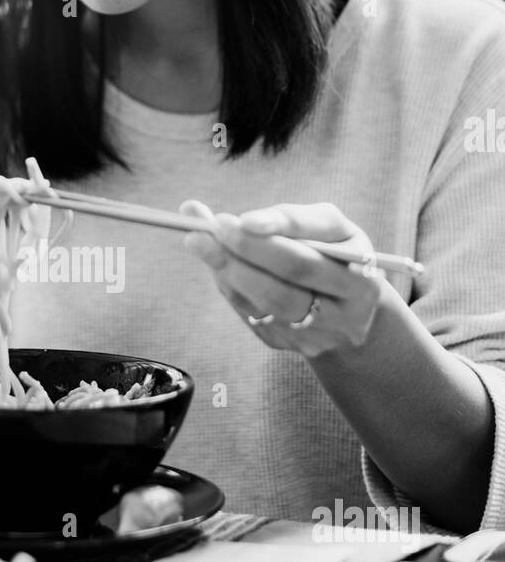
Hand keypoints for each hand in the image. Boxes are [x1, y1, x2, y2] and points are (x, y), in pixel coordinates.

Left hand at [181, 200, 384, 357]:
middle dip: (249, 248)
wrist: (352, 317)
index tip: (244, 219)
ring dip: (230, 269)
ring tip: (200, 241)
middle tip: (212, 225)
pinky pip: (254, 316)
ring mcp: (320, 332)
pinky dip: (232, 287)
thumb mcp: (328, 230)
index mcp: (362, 270)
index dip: (281, 230)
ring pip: (269, 301)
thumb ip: (286, 218)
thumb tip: (220, 216)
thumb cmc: (333, 256)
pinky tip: (217, 266)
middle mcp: (347, 306)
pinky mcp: (292, 345)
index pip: (320, 246)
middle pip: (293, 274)